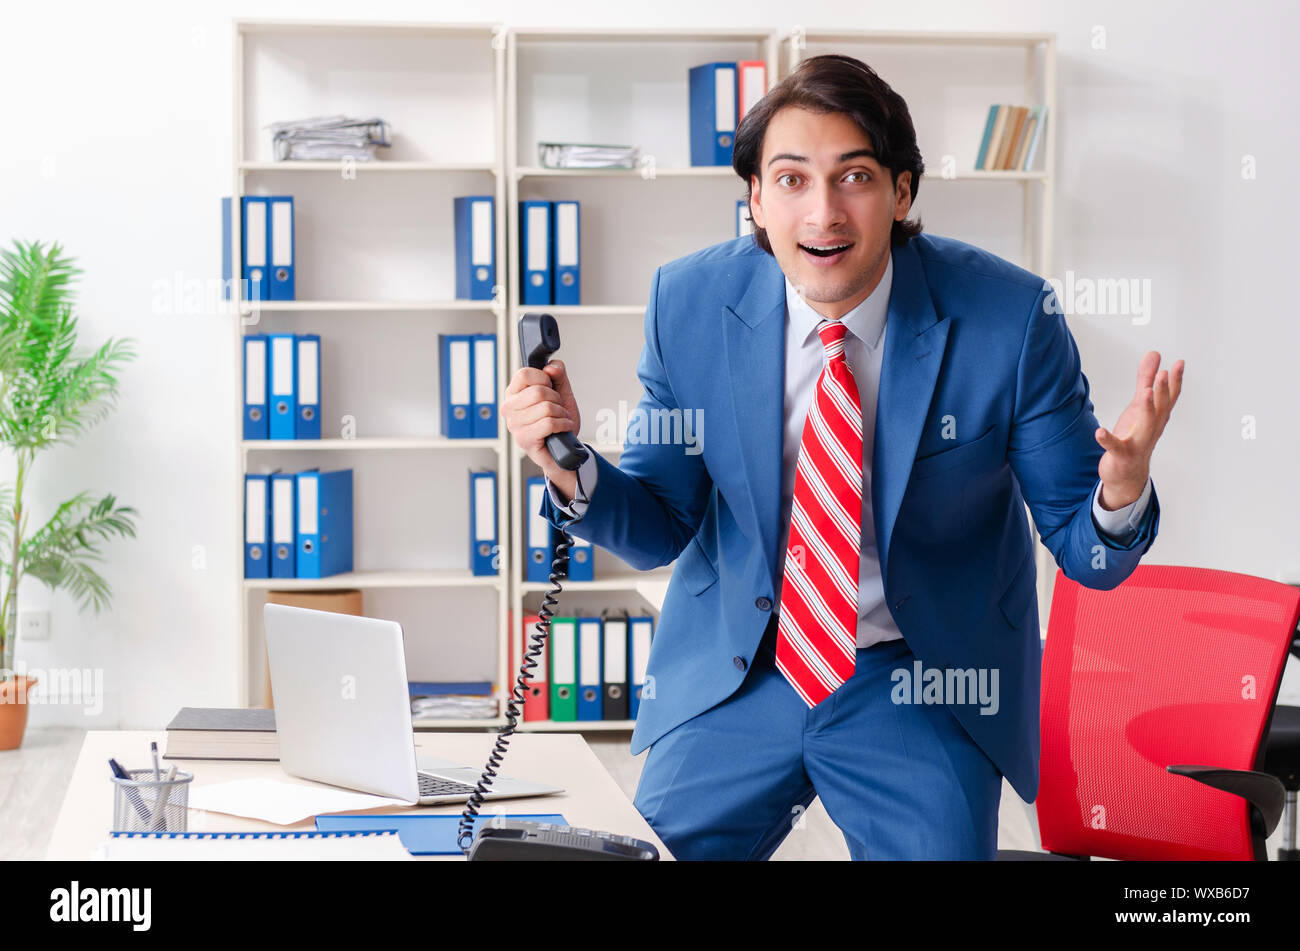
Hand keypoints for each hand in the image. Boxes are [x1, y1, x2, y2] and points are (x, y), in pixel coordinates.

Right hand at [502, 360, 581, 489]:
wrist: (562, 448)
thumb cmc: (557, 421)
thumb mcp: (561, 392)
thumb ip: (558, 374)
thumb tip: (551, 367)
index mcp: (513, 393)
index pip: (524, 373)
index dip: (543, 378)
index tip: (549, 387)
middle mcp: (509, 408)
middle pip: (538, 392)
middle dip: (556, 399)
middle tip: (557, 408)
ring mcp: (514, 424)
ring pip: (546, 408)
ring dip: (561, 414)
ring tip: (559, 419)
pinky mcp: (524, 439)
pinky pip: (549, 423)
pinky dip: (563, 424)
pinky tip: (563, 427)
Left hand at [1095, 350, 1183, 509]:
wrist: (1127, 474)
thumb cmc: (1134, 436)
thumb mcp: (1139, 406)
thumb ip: (1145, 379)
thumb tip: (1155, 354)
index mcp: (1157, 417)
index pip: (1169, 397)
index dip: (1175, 381)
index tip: (1179, 363)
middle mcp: (1151, 429)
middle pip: (1160, 409)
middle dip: (1162, 391)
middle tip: (1164, 373)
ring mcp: (1138, 443)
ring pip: (1146, 426)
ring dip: (1146, 409)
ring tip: (1143, 393)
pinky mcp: (1121, 455)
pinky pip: (1115, 447)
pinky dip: (1107, 440)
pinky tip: (1099, 432)